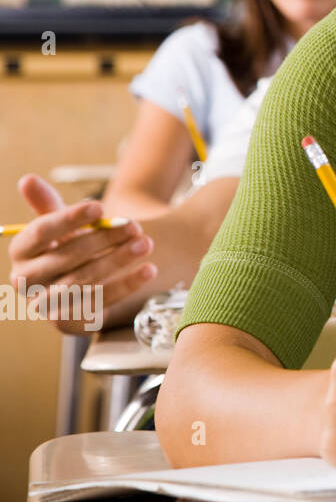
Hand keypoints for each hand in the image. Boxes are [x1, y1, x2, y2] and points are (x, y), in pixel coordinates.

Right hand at [8, 174, 156, 333]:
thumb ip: (47, 204)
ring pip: (83, 281)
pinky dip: (126, 286)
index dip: (70, 218)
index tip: (101, 207)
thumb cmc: (69, 244)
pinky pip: (99, 304)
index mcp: (20, 250)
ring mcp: (44, 304)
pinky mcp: (67, 323)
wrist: (82, 281)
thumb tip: (28, 178)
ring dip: (117, 261)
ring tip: (146, 244)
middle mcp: (24, 280)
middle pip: (66, 257)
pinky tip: (149, 270)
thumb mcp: (60, 223)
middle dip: (104, 240)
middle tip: (135, 226)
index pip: (41, 232)